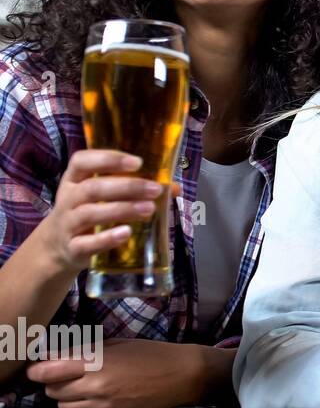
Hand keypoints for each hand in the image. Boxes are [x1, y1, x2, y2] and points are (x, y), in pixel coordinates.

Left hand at [26, 339, 230, 407]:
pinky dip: (82, 406)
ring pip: (63, 406)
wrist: (182, 375)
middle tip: (66, 373)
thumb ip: (84, 351)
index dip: (38, 369)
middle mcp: (94, 386)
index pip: (47, 371)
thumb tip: (56, 356)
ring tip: (82, 385)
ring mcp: (102, 405)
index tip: (40, 366)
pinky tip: (97, 395)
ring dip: (66, 396)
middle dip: (54, 381)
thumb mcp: (117, 343)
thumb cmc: (152, 354)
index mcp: (95, 362)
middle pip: (52, 390)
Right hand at [37, 149, 166, 279]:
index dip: (108, 159)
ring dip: (122, 210)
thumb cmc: (88, 213)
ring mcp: (67, 224)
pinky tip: (127, 233)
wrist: (58, 248)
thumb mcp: (102, 197)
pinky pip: (87, 243)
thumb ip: (134, 188)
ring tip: (150, 209)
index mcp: (74, 180)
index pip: (82, 161)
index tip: (138, 162)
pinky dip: (107, 238)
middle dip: (126, 187)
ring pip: (90, 214)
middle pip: (92, 188)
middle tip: (155, 189)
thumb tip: (174, 188)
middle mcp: (67, 200)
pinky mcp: (72, 248)